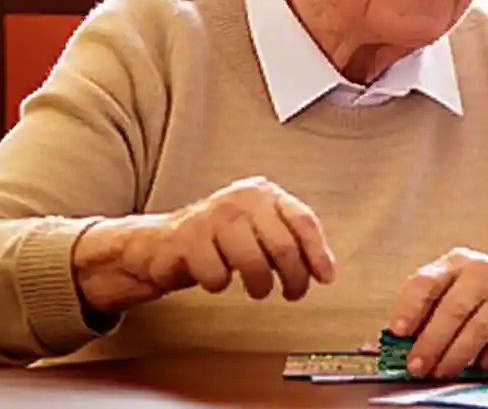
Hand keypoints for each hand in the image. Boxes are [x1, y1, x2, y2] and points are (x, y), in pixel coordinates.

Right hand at [72, 176, 336, 313]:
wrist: (161, 243)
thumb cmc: (220, 240)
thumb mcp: (260, 231)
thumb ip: (290, 242)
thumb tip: (324, 271)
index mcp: (264, 193)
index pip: (302, 220)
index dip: (318, 253)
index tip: (326, 278)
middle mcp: (241, 198)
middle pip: (282, 246)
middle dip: (293, 278)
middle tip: (291, 294)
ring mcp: (213, 215)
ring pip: (252, 262)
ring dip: (259, 285)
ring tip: (257, 289)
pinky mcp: (187, 237)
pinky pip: (217, 274)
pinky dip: (219, 284)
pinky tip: (215, 277)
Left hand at [388, 248, 487, 377]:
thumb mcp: (459, 288)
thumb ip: (429, 310)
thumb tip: (390, 346)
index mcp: (458, 262)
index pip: (426, 281)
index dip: (409, 307)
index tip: (398, 332)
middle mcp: (483, 272)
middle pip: (451, 311)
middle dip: (430, 344)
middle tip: (417, 367)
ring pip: (475, 332)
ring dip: (454, 359)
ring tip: (441, 373)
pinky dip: (486, 363)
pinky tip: (480, 364)